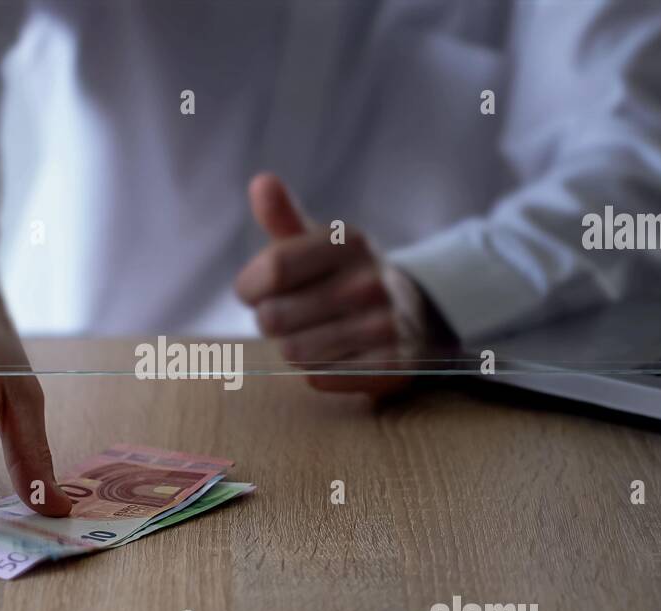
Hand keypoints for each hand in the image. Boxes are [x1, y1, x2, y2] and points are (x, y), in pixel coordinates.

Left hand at [235, 173, 441, 395]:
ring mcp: (384, 325)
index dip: (250, 287)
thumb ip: (284, 216)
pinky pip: (320, 378)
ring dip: (296, 348)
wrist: (410, 318)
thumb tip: (261, 182)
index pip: (272, 269)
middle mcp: (370, 281)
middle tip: (296, 314)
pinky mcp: (391, 366)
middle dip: (273, 321)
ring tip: (319, 334)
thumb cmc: (342, 277)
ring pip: (294, 353)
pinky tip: (341, 355)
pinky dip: (321, 372)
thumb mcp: (316, 242)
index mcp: (349, 242)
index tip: (256, 290)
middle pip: (273, 318)